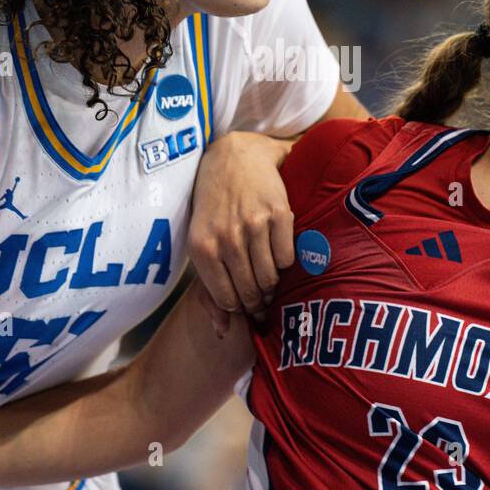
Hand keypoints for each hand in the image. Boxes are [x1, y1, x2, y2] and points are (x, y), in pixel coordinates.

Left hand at [186, 131, 295, 329]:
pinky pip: (288, 257)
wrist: (235, 158)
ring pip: (271, 278)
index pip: (227, 300)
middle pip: (251, 292)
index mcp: (202, 248)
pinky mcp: (278, 214)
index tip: (248, 305)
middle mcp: (226, 238)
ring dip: (273, 283)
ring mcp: (253, 226)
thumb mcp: (202, 243)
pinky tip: (278, 250)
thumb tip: (223, 331)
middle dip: (259, 300)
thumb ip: (209, 289)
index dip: (240, 307)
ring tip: (271, 275)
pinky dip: (286, 261)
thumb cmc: (216, 207)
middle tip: (265, 297)